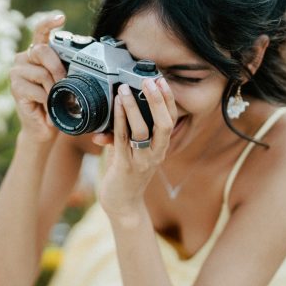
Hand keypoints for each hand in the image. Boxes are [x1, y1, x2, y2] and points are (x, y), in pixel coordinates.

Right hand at [10, 14, 65, 142]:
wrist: (45, 129)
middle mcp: (24, 58)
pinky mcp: (15, 88)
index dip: (49, 23)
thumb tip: (85, 59)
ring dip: (55, 89)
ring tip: (57, 100)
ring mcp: (17, 72)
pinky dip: (48, 100)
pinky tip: (47, 107)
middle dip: (59, 67)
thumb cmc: (57, 104)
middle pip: (43, 51)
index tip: (61, 18)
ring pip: (42, 72)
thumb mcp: (66, 83)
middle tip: (66, 83)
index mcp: (37, 54)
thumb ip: (68, 68)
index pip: (40, 32)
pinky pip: (38, 89)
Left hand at [93, 77, 176, 214]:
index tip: (162, 81)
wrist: (122, 204)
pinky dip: (119, 121)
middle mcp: (156, 154)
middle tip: (149, 81)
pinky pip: (123, 140)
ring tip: (124, 90)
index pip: (170, 120)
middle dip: (158, 101)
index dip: (168, 100)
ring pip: (142, 130)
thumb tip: (115, 108)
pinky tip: (115, 108)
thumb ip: (124, 131)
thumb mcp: (129, 149)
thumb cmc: (125, 174)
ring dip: (133, 108)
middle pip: (164, 124)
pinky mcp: (125, 167)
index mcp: (160, 148)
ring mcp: (142, 161)